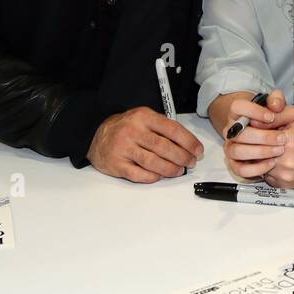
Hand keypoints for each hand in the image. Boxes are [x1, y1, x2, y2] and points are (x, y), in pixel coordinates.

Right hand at [88, 106, 203, 182]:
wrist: (96, 136)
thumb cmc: (125, 128)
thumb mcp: (143, 119)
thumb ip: (163, 128)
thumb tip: (187, 144)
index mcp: (143, 117)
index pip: (172, 129)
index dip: (188, 141)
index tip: (197, 150)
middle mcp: (133, 131)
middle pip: (164, 147)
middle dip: (182, 157)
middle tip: (190, 162)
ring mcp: (124, 148)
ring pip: (153, 162)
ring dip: (170, 169)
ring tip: (179, 170)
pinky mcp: (117, 164)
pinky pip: (139, 174)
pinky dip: (152, 176)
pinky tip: (159, 176)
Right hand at [220, 89, 287, 178]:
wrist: (284, 145)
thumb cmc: (279, 124)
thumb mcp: (281, 109)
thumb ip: (277, 101)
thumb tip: (274, 105)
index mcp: (239, 113)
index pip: (237, 107)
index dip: (253, 111)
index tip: (271, 117)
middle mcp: (231, 130)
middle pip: (238, 132)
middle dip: (263, 136)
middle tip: (282, 138)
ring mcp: (231, 147)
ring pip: (237, 151)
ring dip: (260, 152)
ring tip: (279, 150)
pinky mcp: (235, 164)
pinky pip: (240, 169)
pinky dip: (257, 168)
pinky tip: (272, 162)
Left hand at [262, 105, 293, 189]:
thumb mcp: (292, 115)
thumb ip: (274, 115)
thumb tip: (254, 120)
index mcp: (290, 142)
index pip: (261, 140)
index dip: (257, 135)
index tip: (257, 132)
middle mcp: (289, 161)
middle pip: (259, 154)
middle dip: (257, 147)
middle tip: (262, 142)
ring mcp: (287, 175)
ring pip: (261, 166)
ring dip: (262, 159)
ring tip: (272, 151)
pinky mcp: (286, 184)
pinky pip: (267, 177)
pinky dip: (268, 169)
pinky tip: (276, 161)